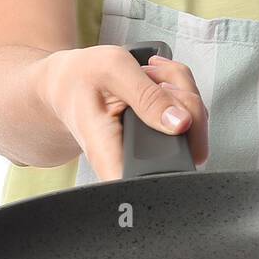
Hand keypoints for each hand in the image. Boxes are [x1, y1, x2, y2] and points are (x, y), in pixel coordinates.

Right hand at [39, 45, 209, 180]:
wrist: (64, 84)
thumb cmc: (79, 79)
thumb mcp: (112, 72)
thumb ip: (148, 97)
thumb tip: (181, 123)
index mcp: (111, 154)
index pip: (151, 186)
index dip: (178, 164)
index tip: (176, 128)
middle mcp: (131, 161)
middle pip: (189, 145)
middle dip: (186, 102)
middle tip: (158, 80)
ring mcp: (150, 153)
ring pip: (194, 125)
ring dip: (182, 91)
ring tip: (151, 77)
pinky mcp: (160, 141)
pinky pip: (189, 116)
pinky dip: (180, 91)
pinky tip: (158, 82)